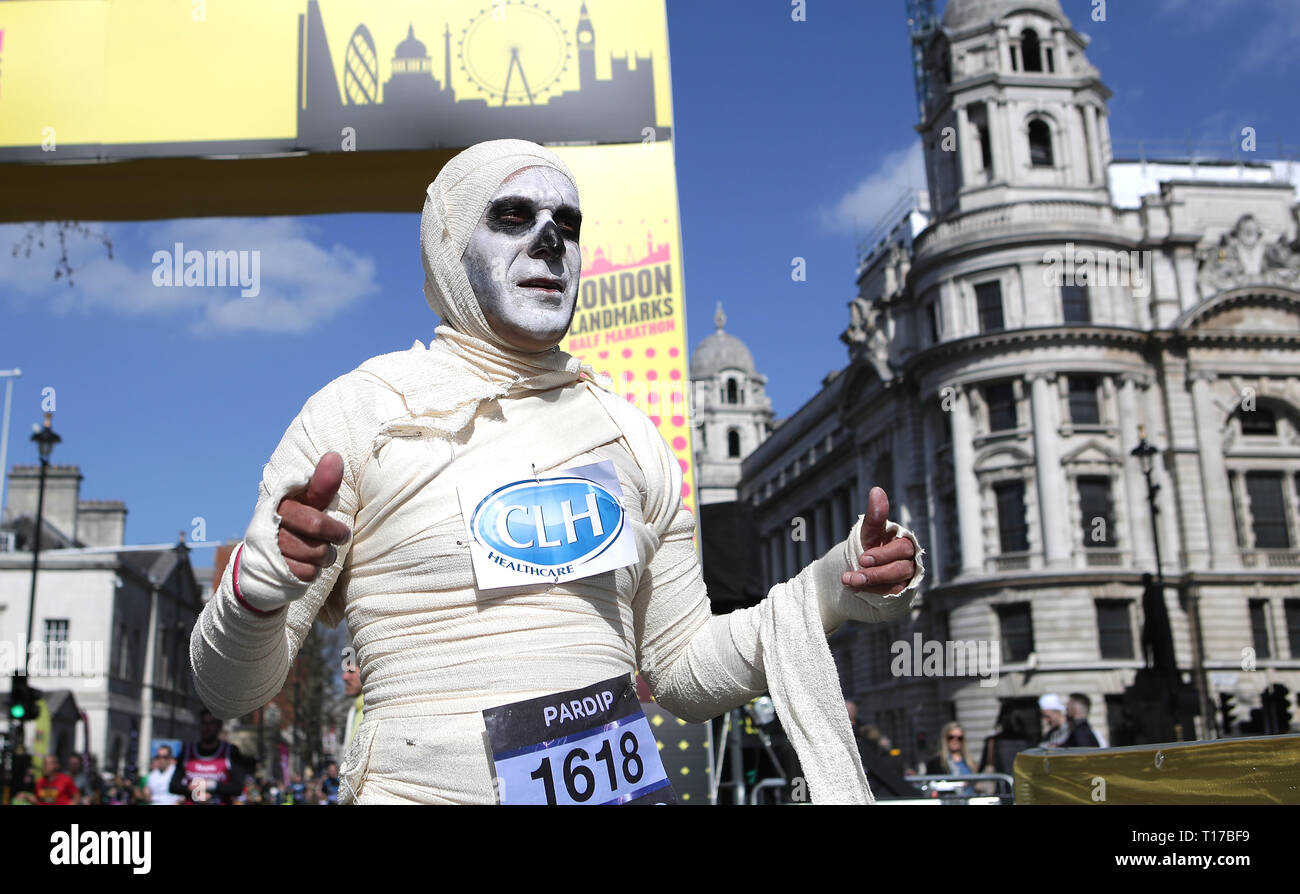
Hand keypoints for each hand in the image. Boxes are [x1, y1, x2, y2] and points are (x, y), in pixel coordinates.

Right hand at [275, 452, 350, 581]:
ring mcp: (271, 548)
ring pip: (315, 556)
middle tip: (337, 540)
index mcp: (281, 503)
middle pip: (318, 536)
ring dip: (324, 557)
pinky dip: (312, 571)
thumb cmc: (297, 522)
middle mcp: (272, 524)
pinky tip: (307, 564)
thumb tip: (334, 456)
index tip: (342, 533)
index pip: (316, 516)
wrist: (266, 558)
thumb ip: (322, 483)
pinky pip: (307, 573)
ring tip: (320, 552)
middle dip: (333, 541)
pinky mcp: (273, 569)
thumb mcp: (310, 502)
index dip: (333, 528)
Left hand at [841, 486, 915, 595]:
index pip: (901, 547)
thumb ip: (875, 515)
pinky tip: (858, 590)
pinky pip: (892, 594)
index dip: (883, 554)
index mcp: (903, 542)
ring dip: (872, 582)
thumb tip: (877, 490)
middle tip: (855, 571)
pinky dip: (874, 592)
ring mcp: (906, 577)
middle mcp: (909, 560)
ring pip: (896, 582)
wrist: (857, 571)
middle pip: (900, 567)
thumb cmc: (866, 547)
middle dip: (876, 571)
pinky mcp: (901, 591)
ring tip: (849, 580)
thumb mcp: (868, 532)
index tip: (863, 558)